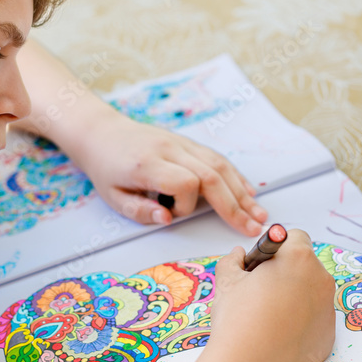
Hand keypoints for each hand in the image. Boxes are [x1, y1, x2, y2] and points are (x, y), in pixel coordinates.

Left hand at [70, 110, 268, 235]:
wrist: (102, 133)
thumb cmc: (107, 168)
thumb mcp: (113, 197)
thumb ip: (140, 211)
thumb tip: (168, 219)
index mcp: (148, 164)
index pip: (184, 183)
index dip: (186, 206)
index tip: (172, 213)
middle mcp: (169, 149)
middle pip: (211, 175)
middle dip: (234, 204)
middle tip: (251, 228)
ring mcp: (181, 143)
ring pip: (219, 165)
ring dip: (241, 191)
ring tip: (258, 214)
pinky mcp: (188, 143)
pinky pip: (217, 158)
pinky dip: (235, 176)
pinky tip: (249, 192)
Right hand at [135, 229, 335, 361]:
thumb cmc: (237, 318)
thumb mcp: (226, 280)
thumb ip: (233, 259)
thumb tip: (239, 255)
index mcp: (298, 258)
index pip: (295, 237)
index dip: (276, 247)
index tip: (262, 264)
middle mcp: (321, 279)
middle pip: (305, 265)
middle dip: (287, 272)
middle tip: (261, 291)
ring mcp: (329, 309)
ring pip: (311, 293)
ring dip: (295, 297)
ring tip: (267, 317)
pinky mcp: (330, 336)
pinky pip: (315, 320)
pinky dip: (301, 323)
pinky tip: (278, 336)